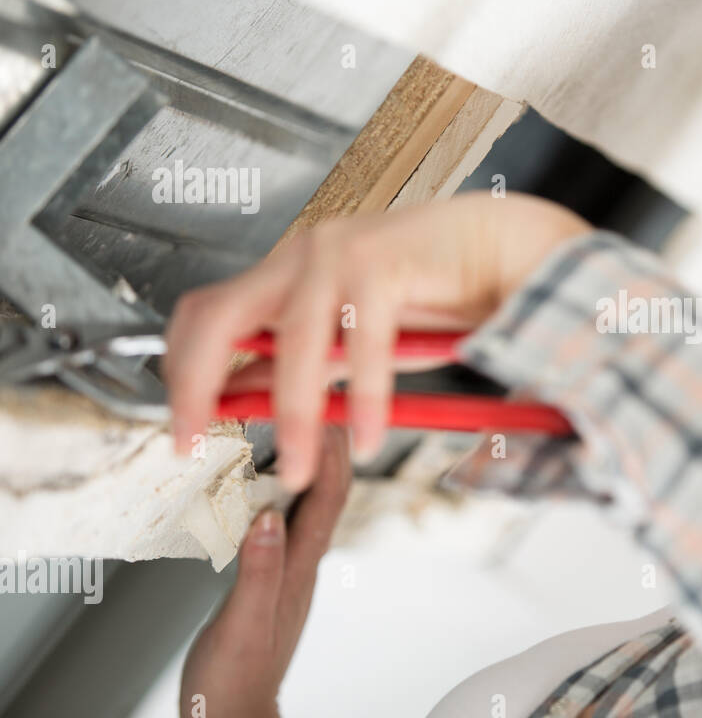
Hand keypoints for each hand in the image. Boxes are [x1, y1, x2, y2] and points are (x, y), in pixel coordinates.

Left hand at [164, 191, 593, 489]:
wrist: (503, 248)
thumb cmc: (436, 293)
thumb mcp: (354, 343)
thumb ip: (303, 364)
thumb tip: (247, 394)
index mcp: (288, 270)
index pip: (206, 316)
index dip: (182, 374)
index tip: (184, 429)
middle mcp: (301, 255)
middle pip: (215, 317)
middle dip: (194, 386)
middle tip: (195, 442)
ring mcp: (338, 253)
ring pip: (292, 342)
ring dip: (291, 415)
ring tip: (296, 469)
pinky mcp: (382, 263)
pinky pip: (363, 347)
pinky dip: (364, 402)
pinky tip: (366, 439)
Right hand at [179, 425, 351, 717]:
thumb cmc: (233, 682)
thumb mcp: (240, 625)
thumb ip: (256, 572)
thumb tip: (269, 518)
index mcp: (296, 569)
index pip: (327, 497)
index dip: (331, 450)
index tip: (328, 407)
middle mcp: (300, 565)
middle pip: (326, 493)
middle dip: (328, 445)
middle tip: (322, 400)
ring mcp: (287, 572)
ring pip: (309, 506)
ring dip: (310, 464)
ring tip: (300, 427)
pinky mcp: (270, 581)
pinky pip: (285, 524)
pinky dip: (282, 494)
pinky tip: (266, 486)